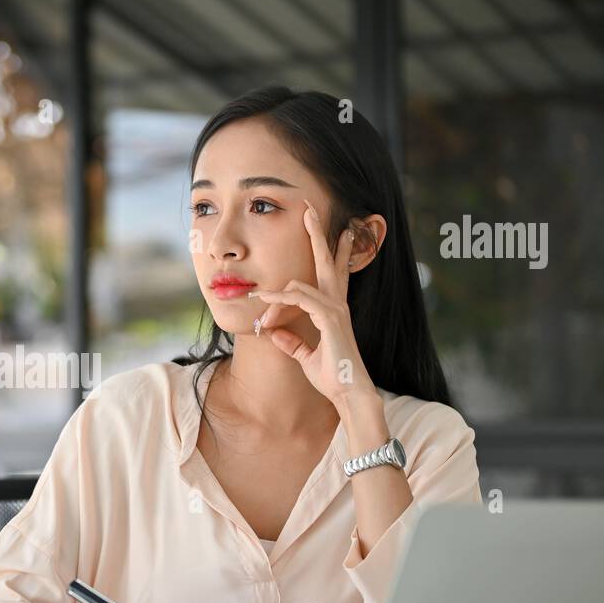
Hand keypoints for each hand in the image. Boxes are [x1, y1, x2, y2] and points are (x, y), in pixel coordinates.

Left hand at [254, 199, 375, 406]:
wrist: (347, 393)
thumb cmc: (331, 377)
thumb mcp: (305, 357)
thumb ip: (292, 343)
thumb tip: (275, 333)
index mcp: (334, 310)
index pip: (333, 273)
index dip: (332, 252)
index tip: (334, 232)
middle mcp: (338, 304)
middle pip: (327, 261)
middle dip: (318, 233)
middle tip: (310, 209)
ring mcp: (335, 309)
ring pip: (301, 284)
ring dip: (275, 295)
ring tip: (256, 298)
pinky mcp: (329, 319)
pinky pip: (299, 298)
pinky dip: (279, 298)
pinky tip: (264, 301)